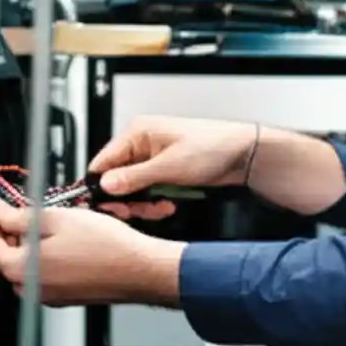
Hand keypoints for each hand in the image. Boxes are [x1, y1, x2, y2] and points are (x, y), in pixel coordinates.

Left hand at [0, 197, 183, 306]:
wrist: (139, 270)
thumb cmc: (105, 246)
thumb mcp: (56, 218)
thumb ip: (18, 216)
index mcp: (21, 269)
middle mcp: (30, 288)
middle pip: (6, 256)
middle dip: (9, 230)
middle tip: (22, 208)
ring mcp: (48, 296)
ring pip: (27, 265)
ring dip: (29, 243)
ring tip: (47, 222)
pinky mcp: (66, 297)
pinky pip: (45, 274)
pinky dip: (46, 256)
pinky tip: (64, 240)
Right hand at [87, 116, 256, 220]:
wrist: (243, 154)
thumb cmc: (212, 147)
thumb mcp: (169, 166)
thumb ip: (134, 177)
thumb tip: (105, 185)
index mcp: (137, 133)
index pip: (103, 162)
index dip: (102, 187)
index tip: (109, 207)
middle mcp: (141, 143)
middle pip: (115, 178)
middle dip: (126, 199)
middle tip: (137, 212)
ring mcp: (152, 158)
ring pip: (131, 188)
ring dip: (142, 203)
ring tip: (158, 208)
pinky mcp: (163, 170)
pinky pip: (147, 190)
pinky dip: (153, 201)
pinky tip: (166, 205)